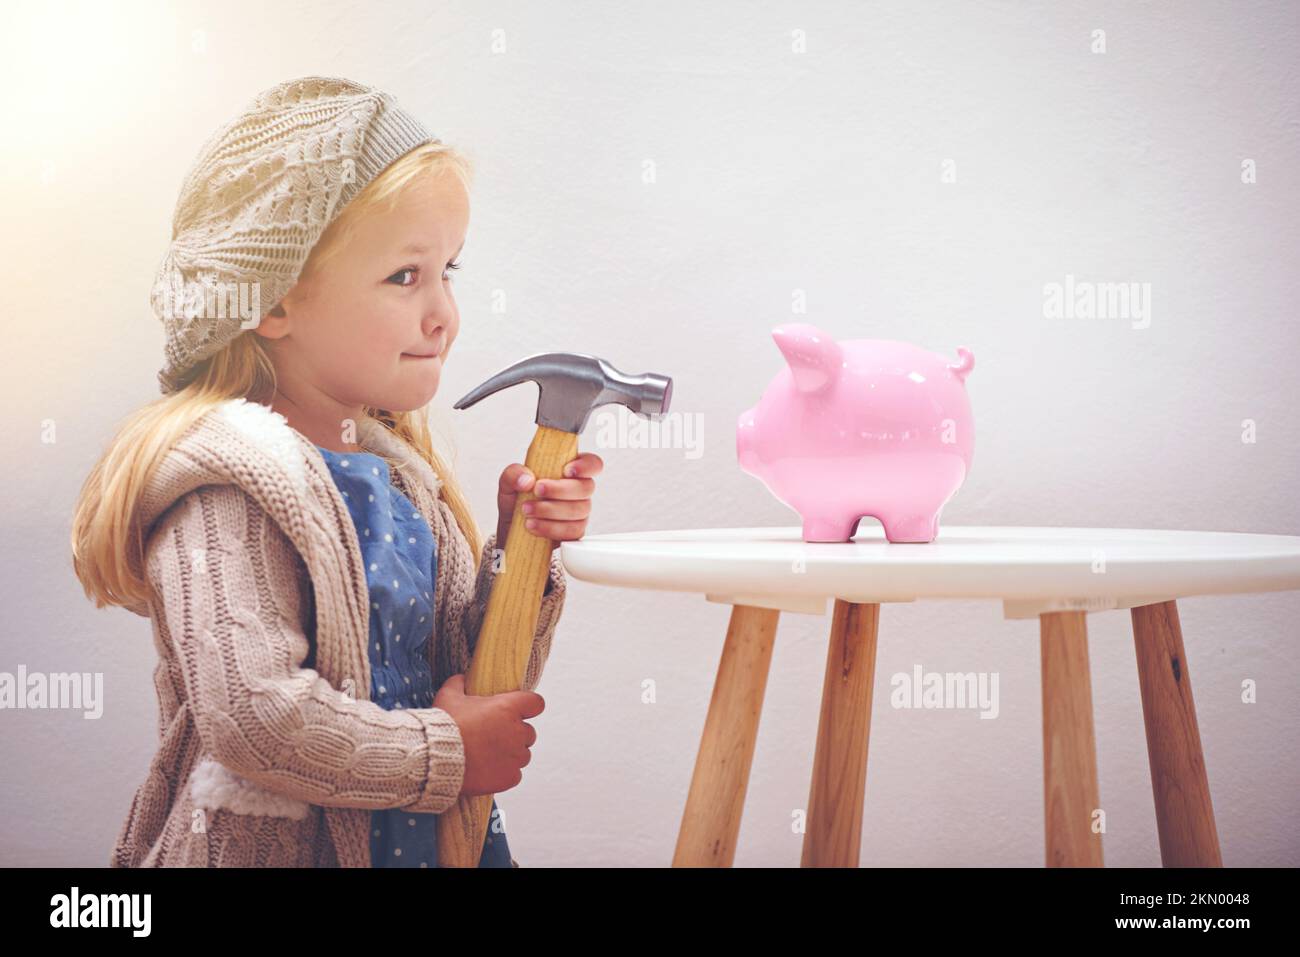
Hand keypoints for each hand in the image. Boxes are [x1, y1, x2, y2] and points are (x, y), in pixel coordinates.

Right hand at [434, 673, 542, 795]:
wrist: (436, 759)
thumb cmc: (444, 726)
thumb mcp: (448, 696)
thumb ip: (459, 683)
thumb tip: (462, 678)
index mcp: (508, 708)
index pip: (536, 703)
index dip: (529, 707)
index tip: (520, 711)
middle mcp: (517, 732)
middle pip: (529, 732)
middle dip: (515, 734)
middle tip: (494, 737)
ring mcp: (515, 756)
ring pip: (523, 755)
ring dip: (511, 754)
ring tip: (488, 756)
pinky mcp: (510, 777)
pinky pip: (515, 774)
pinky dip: (504, 773)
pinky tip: (488, 770)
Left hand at [495, 452, 602, 549]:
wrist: (511, 529)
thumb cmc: (516, 501)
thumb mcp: (508, 483)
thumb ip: (513, 474)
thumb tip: (527, 480)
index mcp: (568, 471)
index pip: (592, 463)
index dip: (586, 466)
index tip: (567, 470)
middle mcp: (577, 490)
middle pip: (586, 487)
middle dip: (559, 490)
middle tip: (537, 491)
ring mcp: (578, 512)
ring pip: (579, 510)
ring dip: (550, 510)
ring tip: (527, 510)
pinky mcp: (574, 532)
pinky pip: (573, 531)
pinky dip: (550, 528)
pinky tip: (534, 525)